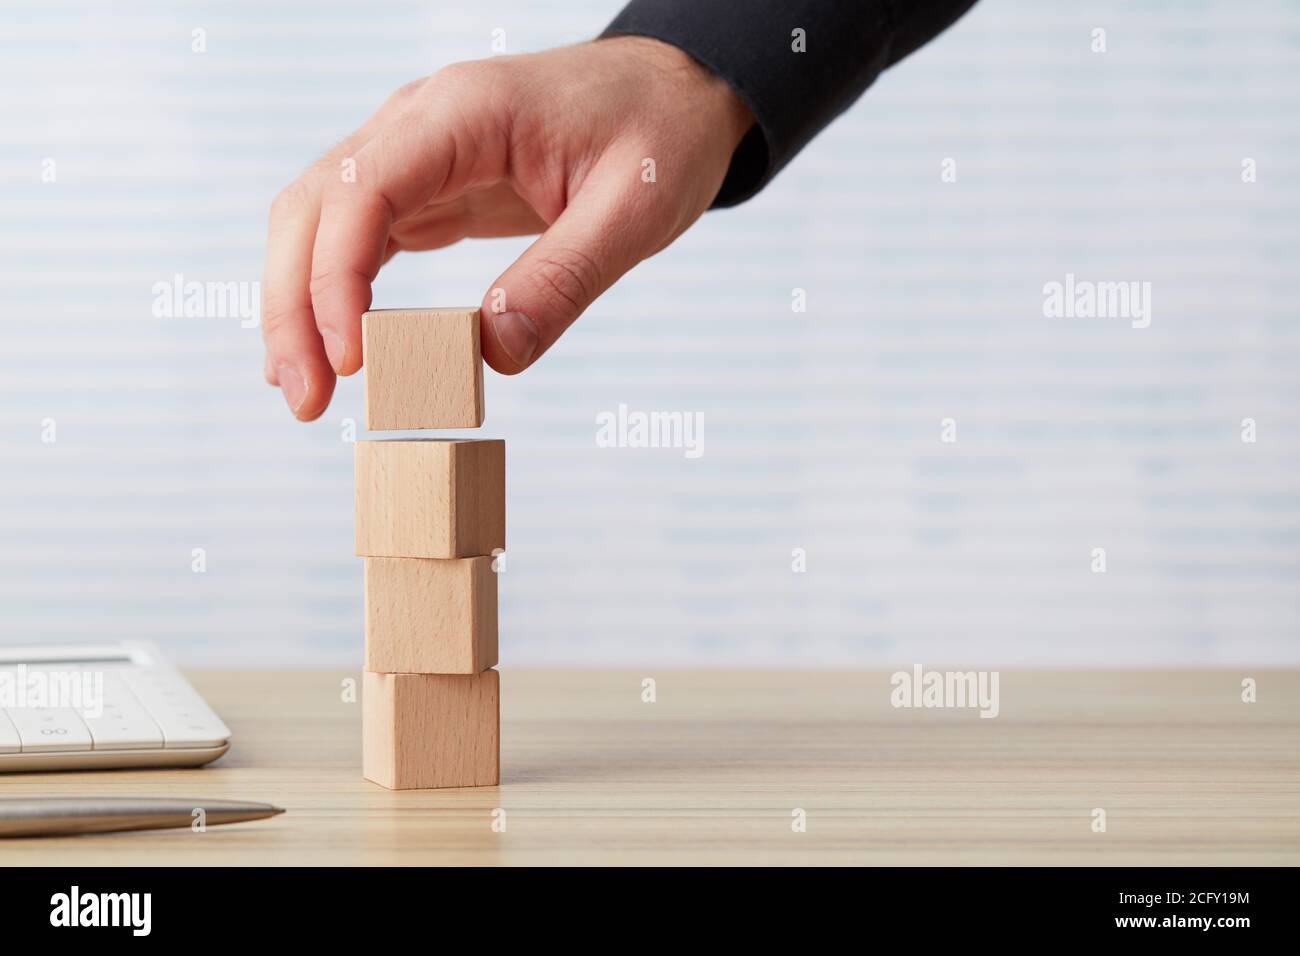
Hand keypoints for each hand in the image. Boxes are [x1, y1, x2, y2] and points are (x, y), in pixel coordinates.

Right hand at [262, 36, 753, 419]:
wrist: (673, 94)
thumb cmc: (659, 135)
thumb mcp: (634, 211)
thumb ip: (563, 279)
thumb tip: (491, 355)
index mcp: (467, 112)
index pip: (363, 188)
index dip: (337, 277)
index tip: (351, 359)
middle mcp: (420, 122)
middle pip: (314, 207)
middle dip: (294, 305)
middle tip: (305, 398)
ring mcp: (415, 152)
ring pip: (318, 222)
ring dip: (299, 305)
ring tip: (305, 391)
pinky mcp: (426, 185)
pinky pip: (356, 235)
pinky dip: (333, 292)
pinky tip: (334, 349)